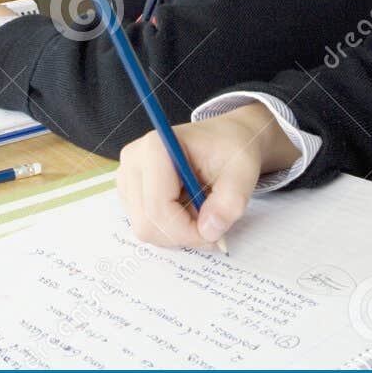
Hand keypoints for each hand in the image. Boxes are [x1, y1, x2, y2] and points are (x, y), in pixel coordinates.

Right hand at [117, 104, 301, 248]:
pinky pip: (145, 225)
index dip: (189, 231)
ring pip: (144, 228)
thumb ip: (230, 203)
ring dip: (177, 232)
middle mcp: (133, 160)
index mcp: (155, 148)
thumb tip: (209, 233)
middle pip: (147, 224)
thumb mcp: (243, 172)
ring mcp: (127, 176)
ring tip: (201, 211)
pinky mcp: (129, 190)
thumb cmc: (231, 149)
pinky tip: (187, 209)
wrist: (225, 138)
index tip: (216, 233)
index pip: (159, 210)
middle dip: (182, 235)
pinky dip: (170, 228)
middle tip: (211, 226)